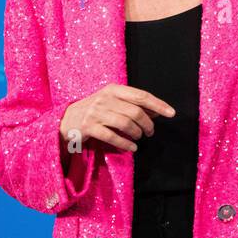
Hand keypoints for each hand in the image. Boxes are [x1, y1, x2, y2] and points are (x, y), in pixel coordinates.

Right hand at [58, 84, 174, 157]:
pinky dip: (125, 143)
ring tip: (139, 137)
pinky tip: (132, 147)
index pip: (141, 95)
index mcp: (113, 89)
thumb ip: (132, 104)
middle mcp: (104, 98)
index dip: (158, 104)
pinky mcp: (88, 127)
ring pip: (125, 123)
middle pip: (135, 111)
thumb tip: (158, 111)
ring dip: (137, 133)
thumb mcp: (112, 102)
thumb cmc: (95, 110)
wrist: (66, 119)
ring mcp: (95, 112)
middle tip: (150, 132)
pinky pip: (112, 136)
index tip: (171, 113)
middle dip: (148, 124)